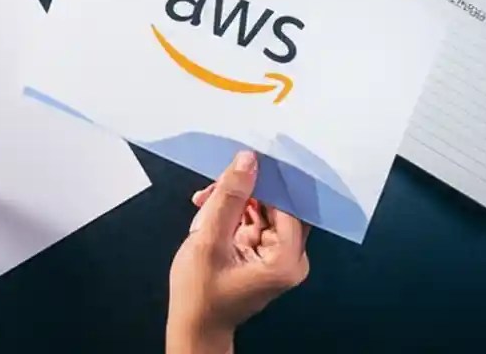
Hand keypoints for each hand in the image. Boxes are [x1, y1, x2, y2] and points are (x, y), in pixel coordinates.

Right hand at [166, 151, 310, 353]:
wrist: (194, 326)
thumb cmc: (200, 294)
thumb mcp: (208, 239)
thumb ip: (230, 197)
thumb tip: (249, 159)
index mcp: (285, 259)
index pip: (287, 204)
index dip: (269, 179)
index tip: (246, 158)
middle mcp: (290, 257)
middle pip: (277, 205)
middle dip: (245, 190)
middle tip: (214, 185)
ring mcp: (278, 255)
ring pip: (264, 209)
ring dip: (235, 201)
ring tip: (204, 202)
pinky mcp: (264, 253)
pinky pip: (255, 220)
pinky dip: (233, 213)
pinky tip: (209, 212)